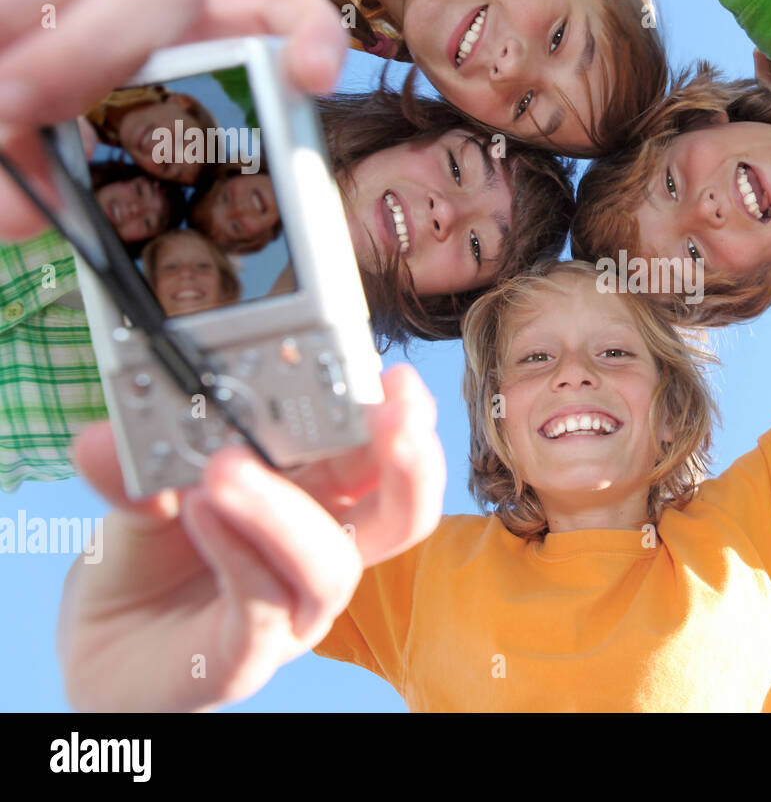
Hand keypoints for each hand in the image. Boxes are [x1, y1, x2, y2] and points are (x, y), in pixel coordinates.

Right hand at [0, 0, 345, 240]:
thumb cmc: (5, 69)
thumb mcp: (22, 120)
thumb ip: (36, 159)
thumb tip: (19, 214)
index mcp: (176, 25)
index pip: (279, 8)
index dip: (310, 35)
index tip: (316, 76)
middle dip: (91, 49)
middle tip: (19, 105)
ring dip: (22, 3)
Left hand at [57, 365, 444, 711]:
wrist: (98, 640)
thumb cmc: (150, 555)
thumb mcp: (145, 486)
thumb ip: (136, 465)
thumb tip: (104, 439)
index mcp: (319, 493)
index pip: (382, 454)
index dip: (401, 417)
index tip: (392, 377)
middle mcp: (323, 548)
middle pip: (405, 513)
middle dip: (409, 461)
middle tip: (391, 413)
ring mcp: (294, 607)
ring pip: (332, 566)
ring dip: (286, 512)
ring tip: (225, 468)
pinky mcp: (249, 656)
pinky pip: (262, 606)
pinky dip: (235, 552)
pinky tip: (199, 512)